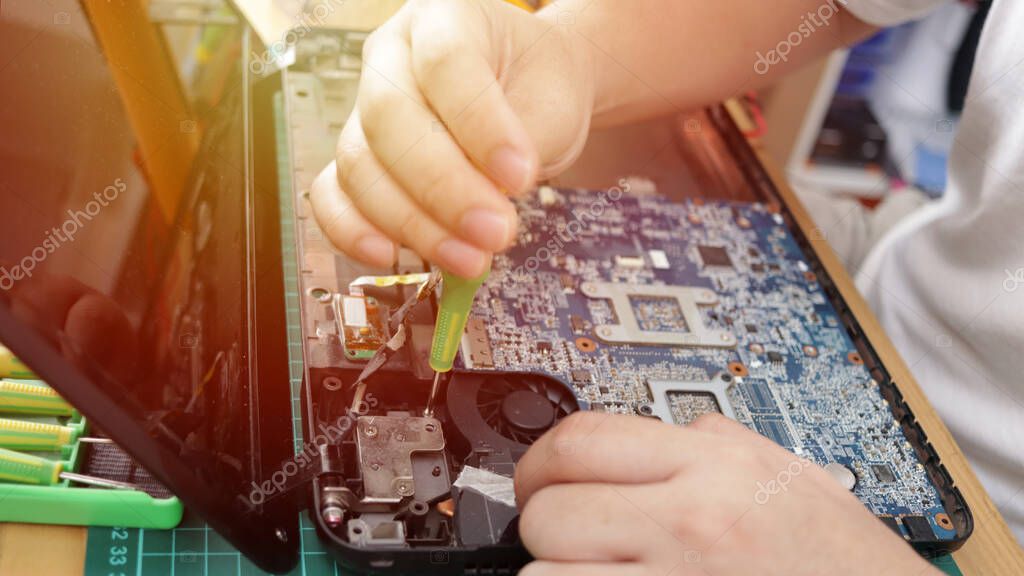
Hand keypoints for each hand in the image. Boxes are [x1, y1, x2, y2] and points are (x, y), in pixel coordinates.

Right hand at [310, 0, 596, 277]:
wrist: (529, 94)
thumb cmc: (539, 88)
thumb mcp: (552, 104)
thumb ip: (523, 145)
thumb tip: (488, 205)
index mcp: (445, 15)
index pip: (446, 64)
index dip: (480, 126)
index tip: (519, 177)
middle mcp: (391, 55)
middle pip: (391, 118)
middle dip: (444, 187)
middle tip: (495, 232)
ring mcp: (363, 106)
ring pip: (361, 165)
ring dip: (414, 223)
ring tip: (471, 258)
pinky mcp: (356, 157)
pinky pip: (333, 195)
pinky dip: (353, 231)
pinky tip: (391, 257)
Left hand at [514, 412, 938, 575]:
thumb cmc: (845, 560)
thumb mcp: (785, 474)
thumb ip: (711, 446)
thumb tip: (655, 433)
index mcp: (713, 466)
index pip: (580, 440)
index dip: (540, 461)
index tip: (540, 479)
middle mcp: (689, 519)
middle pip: (549, 508)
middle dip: (544, 523)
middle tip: (562, 536)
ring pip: (547, 573)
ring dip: (555, 574)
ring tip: (590, 574)